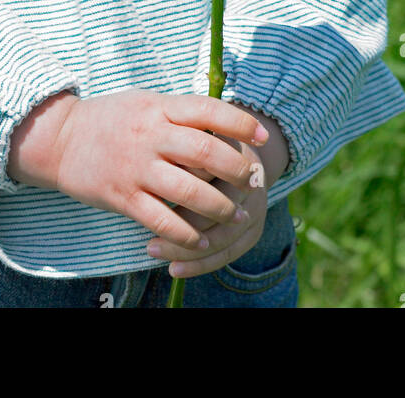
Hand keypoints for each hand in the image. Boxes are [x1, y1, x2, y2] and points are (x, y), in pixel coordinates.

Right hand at [8, 89, 263, 251]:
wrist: (59, 139)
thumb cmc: (109, 118)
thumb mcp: (145, 101)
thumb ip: (178, 111)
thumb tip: (220, 118)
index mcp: (160, 108)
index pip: (209, 110)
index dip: (241, 122)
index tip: (262, 136)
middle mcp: (151, 135)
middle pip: (206, 152)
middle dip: (238, 169)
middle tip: (255, 180)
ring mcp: (137, 167)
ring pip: (189, 191)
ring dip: (220, 206)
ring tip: (238, 214)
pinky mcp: (122, 196)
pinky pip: (161, 219)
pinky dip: (185, 234)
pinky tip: (201, 241)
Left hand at [146, 132, 268, 278]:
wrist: (242, 157)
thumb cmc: (202, 142)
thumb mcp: (195, 134)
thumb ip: (178, 148)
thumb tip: (153, 166)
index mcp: (235, 151)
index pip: (208, 173)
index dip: (182, 186)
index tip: (150, 196)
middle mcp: (250, 182)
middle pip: (219, 208)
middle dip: (183, 224)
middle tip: (148, 237)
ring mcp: (256, 208)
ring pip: (223, 236)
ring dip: (187, 250)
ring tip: (153, 250)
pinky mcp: (254, 231)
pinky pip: (228, 253)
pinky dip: (200, 265)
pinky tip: (173, 269)